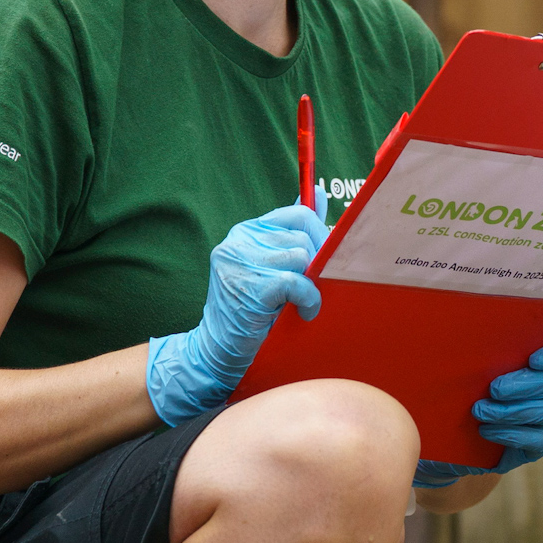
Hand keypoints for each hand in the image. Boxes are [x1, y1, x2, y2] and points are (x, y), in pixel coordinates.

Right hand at [146, 197, 326, 425]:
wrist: (218, 348)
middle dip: (317, 264)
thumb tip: (319, 194)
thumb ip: (292, 232)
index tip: (324, 259)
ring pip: (302, 257)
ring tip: (301, 301)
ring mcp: (241, 261)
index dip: (321, 236)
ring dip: (311, 283)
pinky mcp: (251, 286)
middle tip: (310, 287)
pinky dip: (309, 299)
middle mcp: (239, 240)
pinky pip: (297, 282)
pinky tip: (303, 311)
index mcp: (246, 230)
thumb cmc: (252, 308)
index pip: (298, 214)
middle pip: (304, 237)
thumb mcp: (271, 265)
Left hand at [413, 333, 542, 485]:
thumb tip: (469, 313)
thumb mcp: (461, 355)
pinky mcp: (534, 444)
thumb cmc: (453, 379)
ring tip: (479, 410)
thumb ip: (476, 337)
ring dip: (513, 410)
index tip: (533, 358)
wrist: (440, 427)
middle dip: (529, 383)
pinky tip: (486, 430)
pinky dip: (512, 434)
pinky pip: (539, 440)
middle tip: (495, 387)